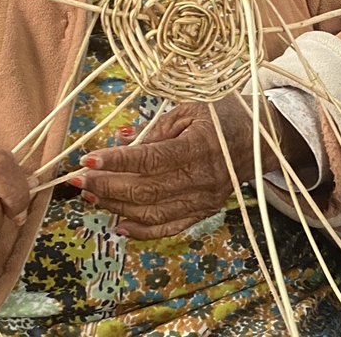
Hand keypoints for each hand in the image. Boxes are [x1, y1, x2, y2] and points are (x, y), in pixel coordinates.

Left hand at [73, 97, 311, 239]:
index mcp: (202, 145)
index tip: (88, 160)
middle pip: (147, 190)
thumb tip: (121, 140)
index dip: (118, 162)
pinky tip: (117, 224)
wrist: (262, 139)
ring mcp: (205, 199)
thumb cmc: (223, 116)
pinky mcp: (205, 211)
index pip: (152, 159)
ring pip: (153, 212)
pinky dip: (142, 230)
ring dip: (116, 206)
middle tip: (78, 179)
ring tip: (90, 195)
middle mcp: (205, 177)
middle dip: (107, 185)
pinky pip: (169, 227)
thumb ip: (156, 127)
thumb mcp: (191, 108)